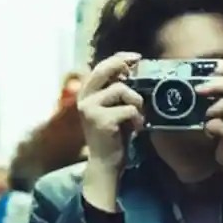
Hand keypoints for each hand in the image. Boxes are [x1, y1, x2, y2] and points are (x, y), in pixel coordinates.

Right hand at [77, 52, 144, 176]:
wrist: (105, 164)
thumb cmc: (113, 136)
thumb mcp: (112, 109)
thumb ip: (116, 91)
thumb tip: (130, 70)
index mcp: (85, 94)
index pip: (99, 67)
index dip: (118, 58)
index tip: (135, 57)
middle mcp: (84, 99)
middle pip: (104, 70)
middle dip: (122, 65)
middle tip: (137, 67)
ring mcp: (90, 109)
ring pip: (121, 89)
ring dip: (136, 102)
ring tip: (137, 116)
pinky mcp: (102, 120)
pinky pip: (128, 108)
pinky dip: (137, 118)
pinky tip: (136, 128)